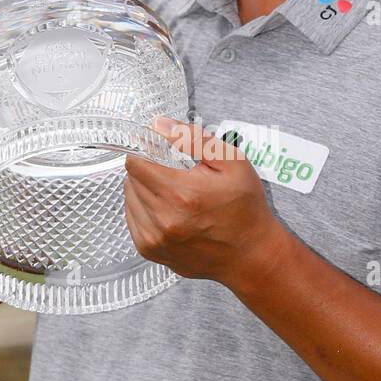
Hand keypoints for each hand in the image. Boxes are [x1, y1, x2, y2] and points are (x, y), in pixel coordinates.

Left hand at [123, 117, 289, 290]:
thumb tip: (159, 125)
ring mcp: (154, 239)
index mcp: (181, 194)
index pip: (136, 161)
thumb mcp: (232, 163)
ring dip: (145, 189)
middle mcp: (163, 219)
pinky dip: (144, 209)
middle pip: (131, 179)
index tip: (159, 150)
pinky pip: (132, 218)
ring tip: (174, 193)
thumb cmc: (245, 208)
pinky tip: (168, 210)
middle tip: (176, 174)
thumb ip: (194, 139)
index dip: (146, 150)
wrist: (251, 254)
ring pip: (129, 198)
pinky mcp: (150, 251)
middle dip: (149, 169)